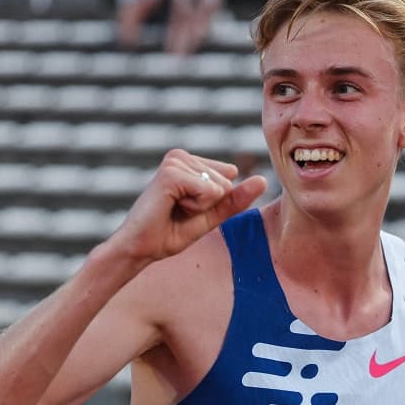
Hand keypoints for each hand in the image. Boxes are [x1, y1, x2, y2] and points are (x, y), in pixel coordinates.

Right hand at [103, 149, 267, 263]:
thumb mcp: (211, 215)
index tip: (188, 209)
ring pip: (220, 187)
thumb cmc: (170, 232)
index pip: (230, 175)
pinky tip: (171, 207)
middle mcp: (181, 156)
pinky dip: (196, 207)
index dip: (215, 202)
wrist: (141, 248)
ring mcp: (176, 161)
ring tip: (174, 209)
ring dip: (201, 207)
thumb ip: (235, 199)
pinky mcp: (171, 173)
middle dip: (209, 204)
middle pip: (227, 181)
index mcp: (190, 161)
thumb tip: (263, 180)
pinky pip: (209, 191)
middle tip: (179, 211)